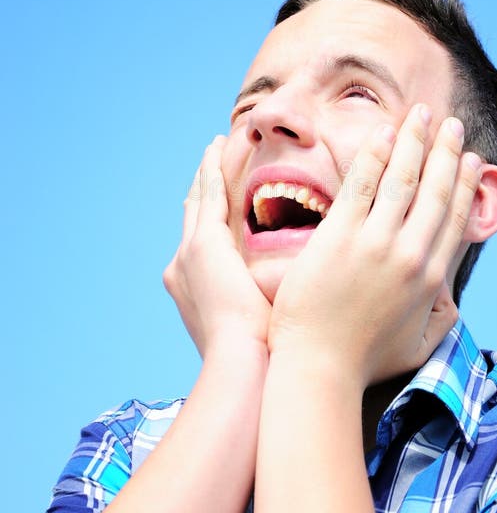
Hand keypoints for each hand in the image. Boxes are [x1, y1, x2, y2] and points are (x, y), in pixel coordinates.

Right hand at [163, 136, 270, 359]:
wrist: (242, 365)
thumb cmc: (262, 355)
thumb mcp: (260, 324)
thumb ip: (268, 303)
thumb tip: (298, 296)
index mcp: (194, 289)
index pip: (203, 242)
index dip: (210, 216)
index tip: (220, 197)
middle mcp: (182, 268)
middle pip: (193, 216)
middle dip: (203, 188)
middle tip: (212, 161)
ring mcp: (189, 255)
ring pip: (198, 200)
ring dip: (206, 172)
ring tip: (215, 147)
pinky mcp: (203, 245)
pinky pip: (208, 196)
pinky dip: (211, 171)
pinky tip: (218, 149)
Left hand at [268, 105, 481, 387]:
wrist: (318, 367)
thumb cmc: (363, 360)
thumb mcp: (418, 344)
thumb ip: (439, 319)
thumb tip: (450, 301)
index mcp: (430, 280)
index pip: (454, 219)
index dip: (465, 185)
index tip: (471, 161)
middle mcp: (409, 255)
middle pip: (435, 191)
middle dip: (445, 153)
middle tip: (450, 124)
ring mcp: (374, 243)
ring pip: (402, 180)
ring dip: (415, 142)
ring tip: (422, 114)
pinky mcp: (339, 236)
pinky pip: (361, 184)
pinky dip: (376, 155)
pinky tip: (385, 133)